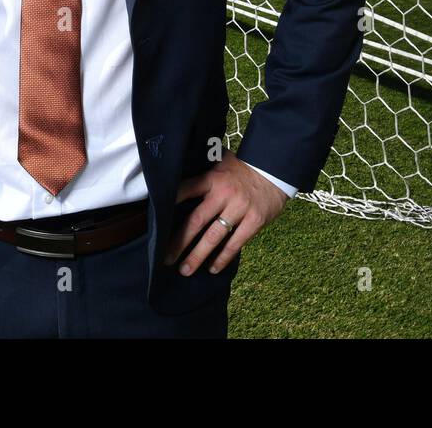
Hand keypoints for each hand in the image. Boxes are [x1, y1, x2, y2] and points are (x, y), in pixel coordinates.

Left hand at [164, 151, 288, 275]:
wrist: (276, 170)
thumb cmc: (243, 168)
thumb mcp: (222, 161)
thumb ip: (203, 168)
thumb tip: (180, 168)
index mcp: (212, 178)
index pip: (186, 189)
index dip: (170, 202)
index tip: (156, 219)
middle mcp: (224, 194)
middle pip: (196, 221)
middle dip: (179, 241)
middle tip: (166, 258)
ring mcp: (239, 208)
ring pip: (214, 236)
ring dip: (198, 255)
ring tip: (185, 270)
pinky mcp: (254, 221)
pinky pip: (235, 243)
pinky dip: (223, 257)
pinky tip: (212, 268)